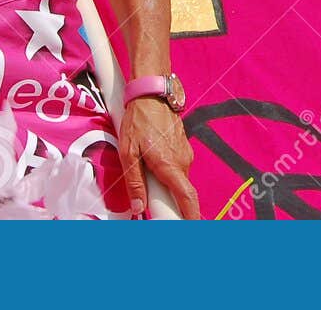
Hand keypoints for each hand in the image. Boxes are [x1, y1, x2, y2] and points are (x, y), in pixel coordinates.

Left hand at [118, 98, 199, 219]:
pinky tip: (152, 159)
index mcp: (169, 165)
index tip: (192, 228)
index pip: (187, 197)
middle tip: (153, 202)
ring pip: (177, 178)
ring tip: (146, 169)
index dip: (192, 216)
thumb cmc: (139, 120)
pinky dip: (168, 171)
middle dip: (169, 200)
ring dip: (165, 183)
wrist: (152, 93)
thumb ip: (134, 182)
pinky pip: (177, 167)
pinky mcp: (184, 147)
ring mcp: (186, 153)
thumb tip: (138, 207)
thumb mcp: (128, 153)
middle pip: (180, 191)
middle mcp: (183, 161)